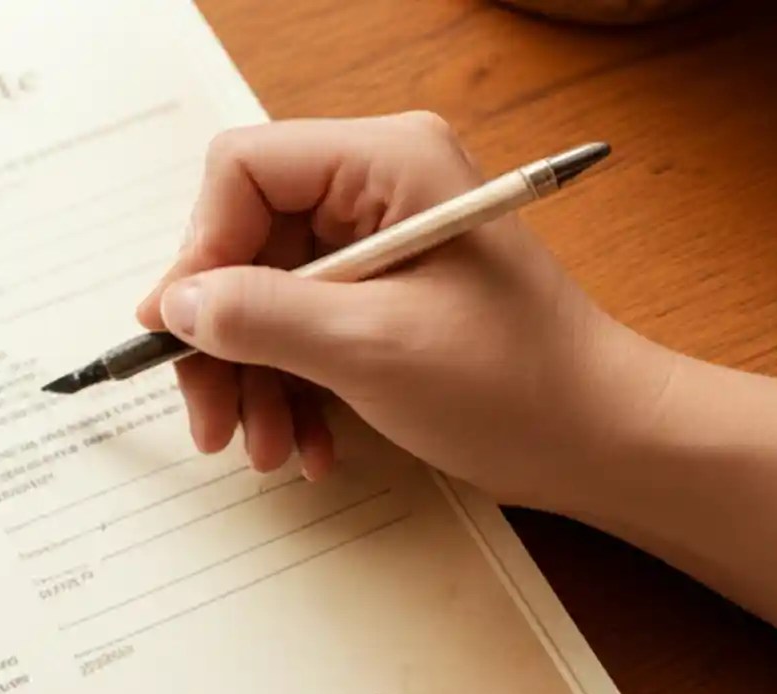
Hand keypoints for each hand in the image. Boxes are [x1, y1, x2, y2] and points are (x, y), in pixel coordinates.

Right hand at [136, 112, 674, 510]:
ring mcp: (376, 240)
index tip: (182, 335)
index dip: (200, 251)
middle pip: (245, 243)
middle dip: (224, 341)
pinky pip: (300, 327)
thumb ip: (262, 317)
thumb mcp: (372, 349)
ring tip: (266, 450)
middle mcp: (374, 186)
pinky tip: (306, 443)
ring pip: (264, 294)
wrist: (600, 442)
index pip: (243, 171)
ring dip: (253, 378)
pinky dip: (290, 387)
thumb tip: (177, 304)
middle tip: (212, 422)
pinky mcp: (378, 292)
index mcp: (385, 161)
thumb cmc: (515, 385)